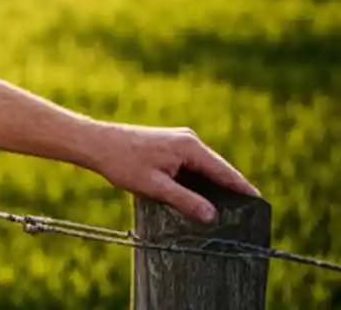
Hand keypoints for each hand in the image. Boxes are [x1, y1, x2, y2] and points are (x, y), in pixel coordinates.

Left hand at [84, 122, 260, 222]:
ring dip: (213, 185)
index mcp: (189, 147)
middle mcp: (189, 140)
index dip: (242, 188)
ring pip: (204, 167)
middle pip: (217, 169)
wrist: (96, 143)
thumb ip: (185, 201)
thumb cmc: (122, 162)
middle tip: (246, 212)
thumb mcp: (155, 187)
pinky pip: (192, 164)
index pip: (224, 172)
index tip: (260, 203)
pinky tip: (201, 195)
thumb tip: (212, 216)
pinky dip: (199, 179)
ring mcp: (179, 140)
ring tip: (228, 208)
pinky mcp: (170, 144)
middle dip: (230, 189)